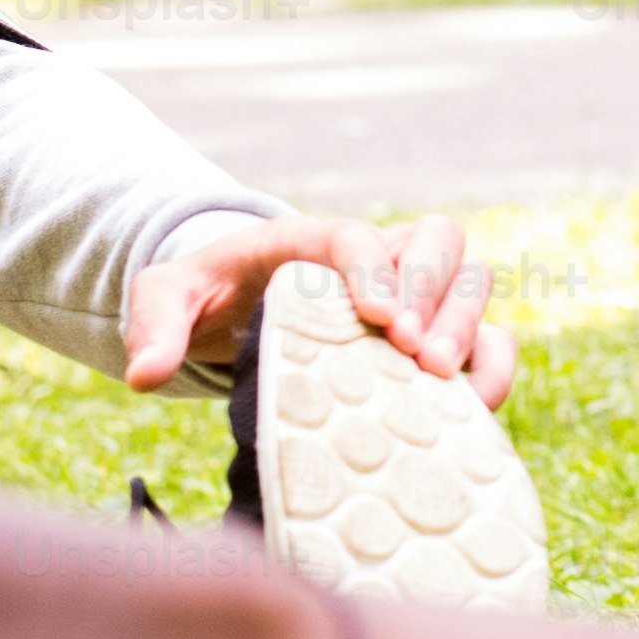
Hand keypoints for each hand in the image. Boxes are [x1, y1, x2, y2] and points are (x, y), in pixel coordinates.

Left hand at [125, 210, 513, 407]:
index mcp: (308, 241)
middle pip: (436, 240)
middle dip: (434, 291)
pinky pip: (489, 337)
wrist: (236, 312)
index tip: (376, 316)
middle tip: (412, 351)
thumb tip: (145, 375)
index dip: (374, 266)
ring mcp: (412, 294)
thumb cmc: (204, 298)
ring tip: (439, 375)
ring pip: (473, 280)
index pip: (353, 235)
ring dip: (468, 323)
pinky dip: (492, 363)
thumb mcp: (164, 300)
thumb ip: (155, 326)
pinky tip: (475, 403)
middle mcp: (374, 257)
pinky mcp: (432, 338)